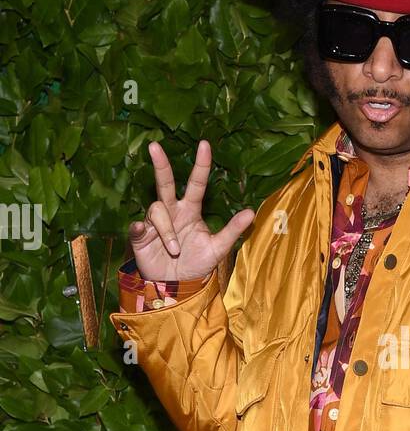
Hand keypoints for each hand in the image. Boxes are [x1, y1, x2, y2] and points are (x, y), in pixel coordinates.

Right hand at [128, 140, 254, 281]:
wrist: (177, 286)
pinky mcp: (140, 235)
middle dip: (160, 164)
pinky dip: (139, 228)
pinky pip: (137, 226)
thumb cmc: (197, 264)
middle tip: (154, 146)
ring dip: (166, 229)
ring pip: (157, 210)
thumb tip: (251, 212)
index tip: (205, 145)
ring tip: (175, 249)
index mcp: (191, 210)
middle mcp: (172, 211)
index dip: (201, 165)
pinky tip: (143, 231)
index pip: (196, 183)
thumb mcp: (218, 249)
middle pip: (165, 182)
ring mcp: (154, 222)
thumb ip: (232, 230)